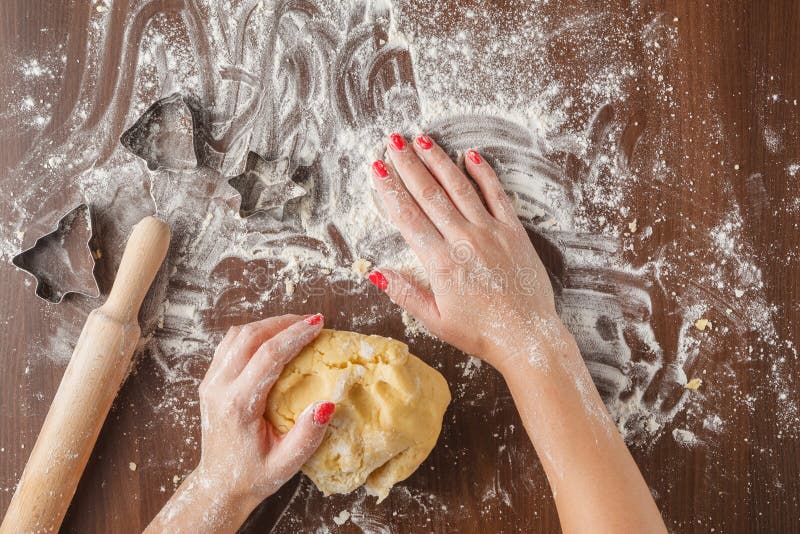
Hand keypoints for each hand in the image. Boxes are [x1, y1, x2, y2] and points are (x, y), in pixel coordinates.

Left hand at [146, 314, 333, 532]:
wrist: (218, 485)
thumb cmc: (255, 476)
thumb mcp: (286, 464)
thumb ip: (307, 435)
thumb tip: (327, 403)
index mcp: (239, 405)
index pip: (268, 356)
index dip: (294, 335)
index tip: (317, 323)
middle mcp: (219, 388)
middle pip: (250, 337)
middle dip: (283, 323)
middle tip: (311, 320)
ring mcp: (210, 382)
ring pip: (237, 336)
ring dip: (267, 325)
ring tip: (295, 325)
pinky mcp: (210, 381)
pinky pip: (230, 344)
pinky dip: (253, 334)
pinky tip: (273, 337)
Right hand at [369, 133, 567, 369]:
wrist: (528, 337)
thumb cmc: (480, 333)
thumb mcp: (435, 320)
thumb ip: (405, 293)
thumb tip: (375, 273)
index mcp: (440, 262)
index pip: (408, 217)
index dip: (390, 190)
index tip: (378, 168)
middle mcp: (463, 240)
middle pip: (429, 194)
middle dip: (408, 165)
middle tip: (392, 141)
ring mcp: (490, 232)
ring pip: (459, 188)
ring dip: (438, 161)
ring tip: (422, 139)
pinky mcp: (513, 232)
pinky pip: (496, 195)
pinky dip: (483, 174)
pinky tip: (470, 155)